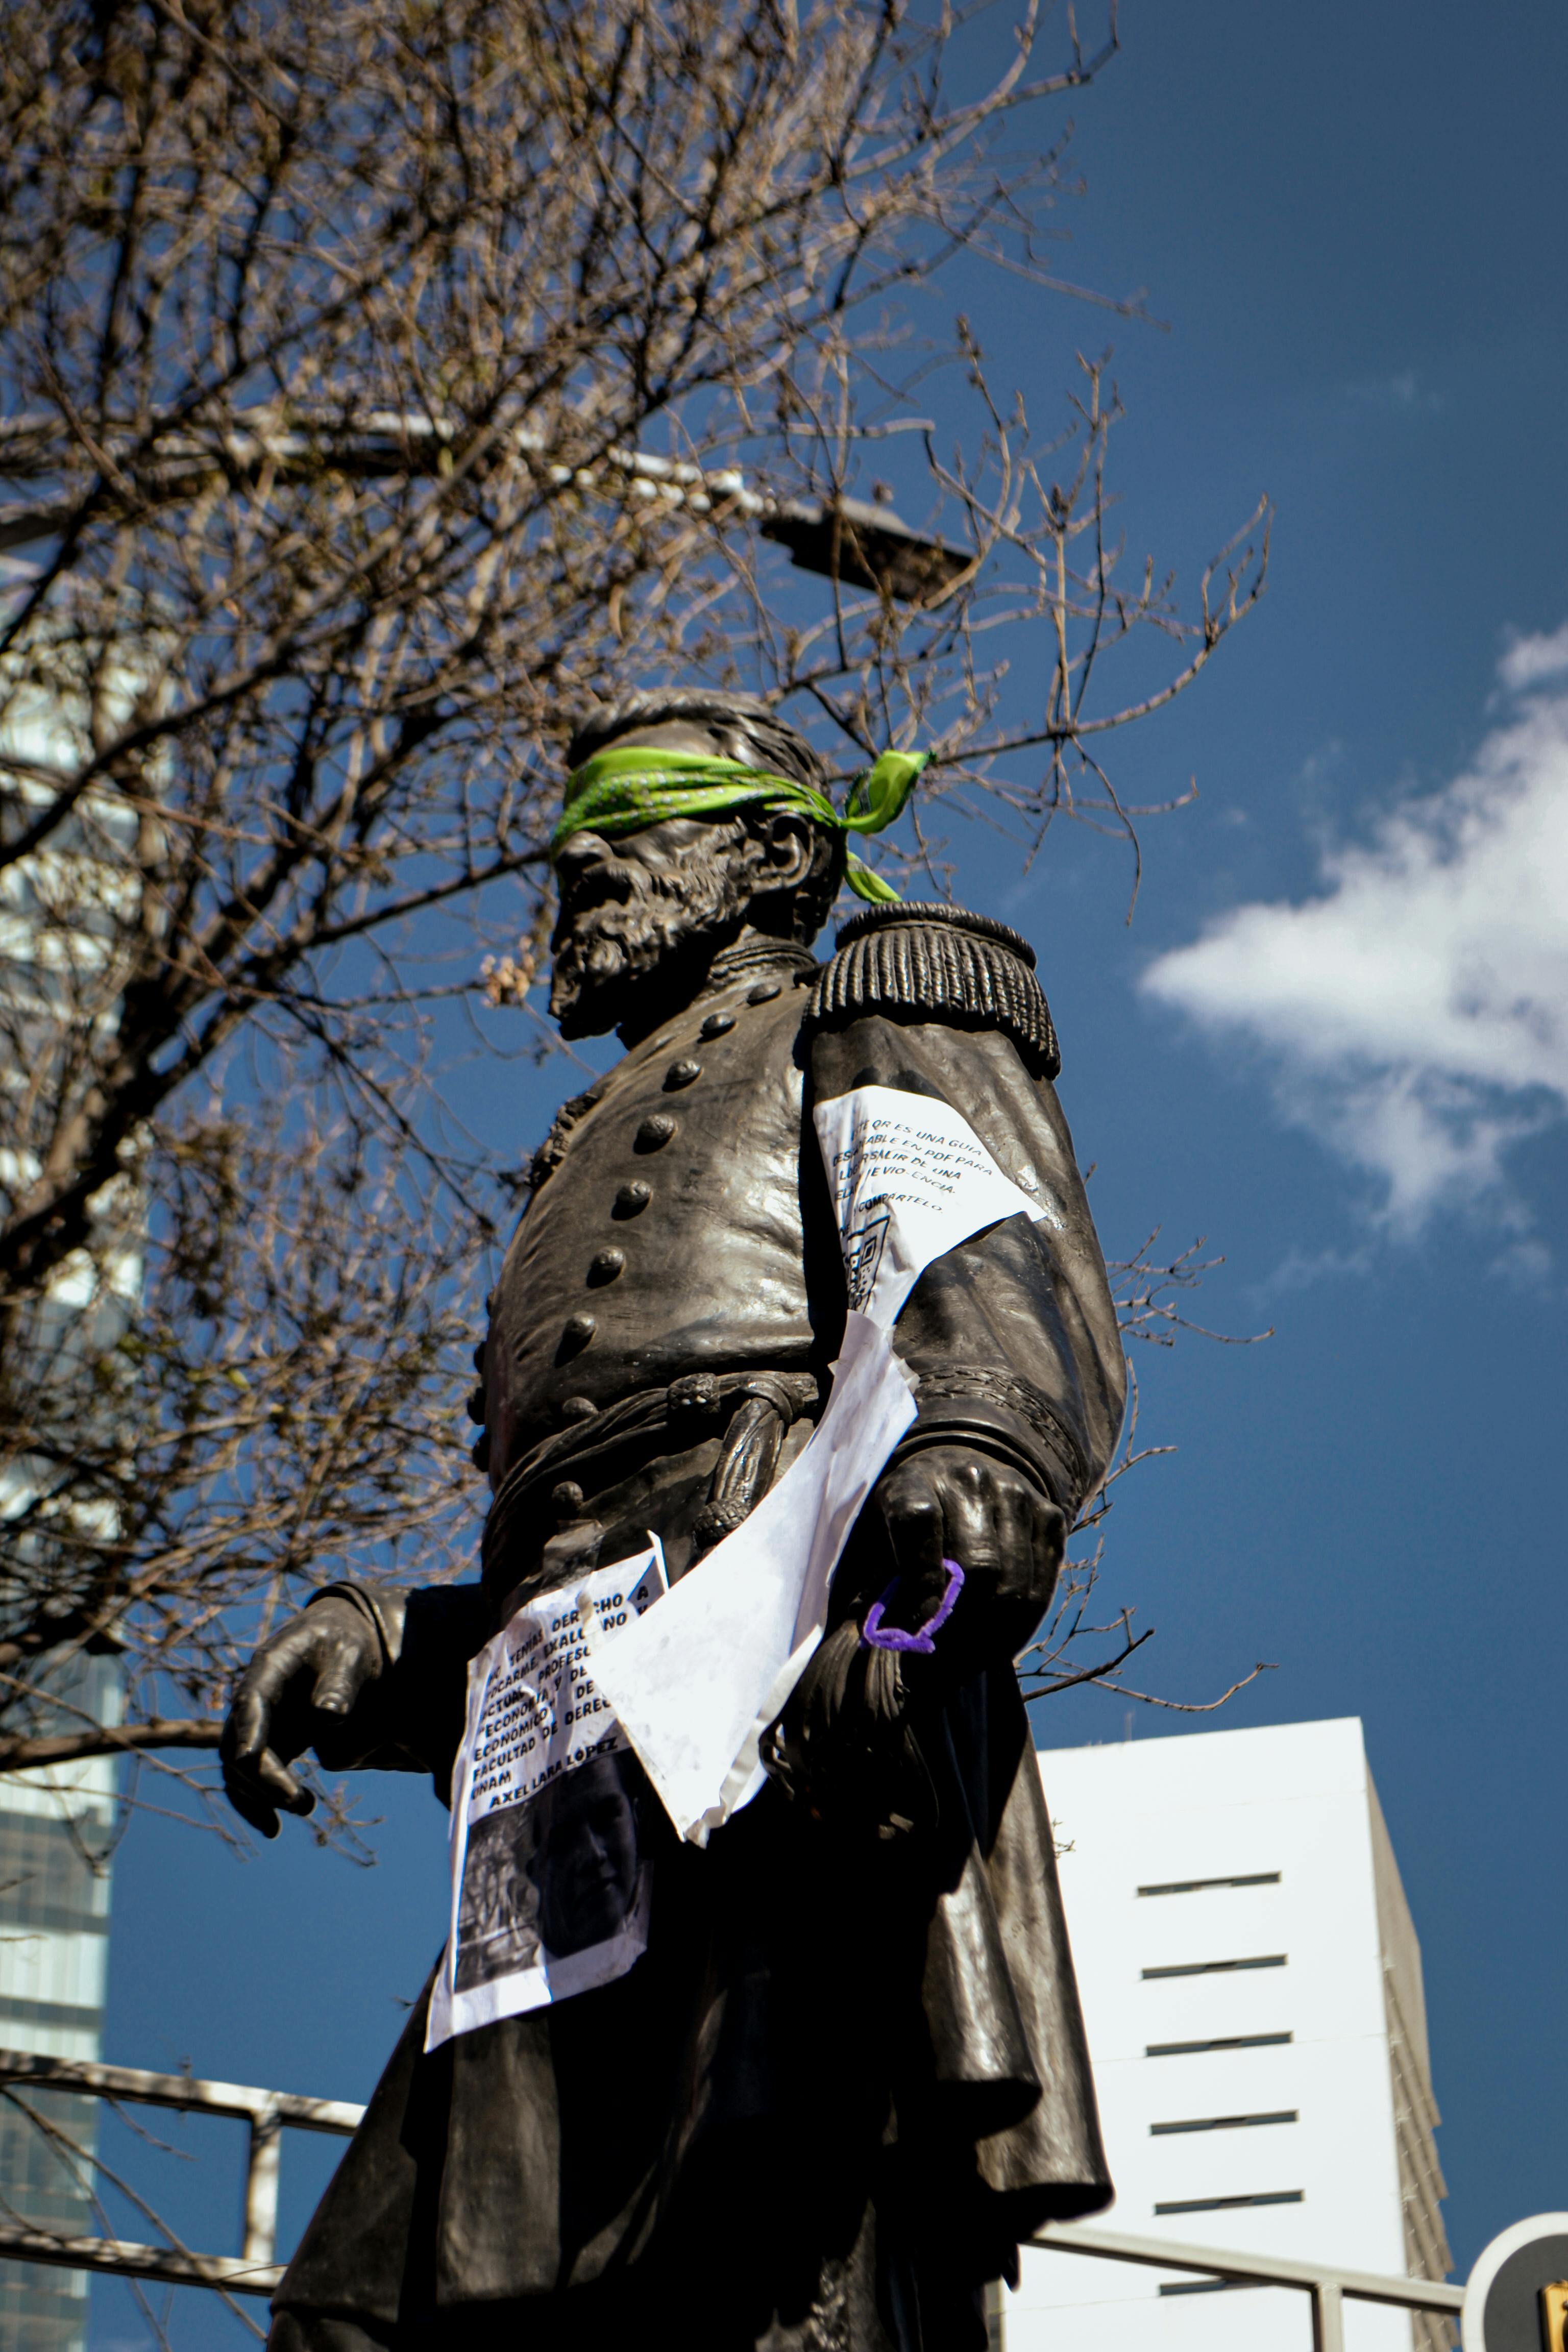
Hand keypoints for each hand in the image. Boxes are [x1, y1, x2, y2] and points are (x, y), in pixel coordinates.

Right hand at [220, 1599, 381, 1837]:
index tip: (251, 1760)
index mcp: (270, 1666)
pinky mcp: (268, 1741)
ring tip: (307, 1808)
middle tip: (302, 1802)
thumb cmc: (345, 1642)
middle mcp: (253, 1697)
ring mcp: (257, 1722)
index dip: (248, 1731)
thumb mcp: (350, 1653)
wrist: (339, 1639)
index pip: (251, 1702)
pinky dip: (258, 1802)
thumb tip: (329, 1717)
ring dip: (260, 1797)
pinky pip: (251, 1777)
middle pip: (239, 1743)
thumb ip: (340, 1682)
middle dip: (263, 1778)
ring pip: (238, 1768)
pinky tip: (274, 1827)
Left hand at [870, 1444, 1065, 1670]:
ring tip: (967, 1668)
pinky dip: (1020, 1629)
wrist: (959, 1472)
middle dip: (960, 1629)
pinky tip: (997, 1649)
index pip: (918, 1523)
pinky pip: (1042, 1587)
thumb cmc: (906, 1524)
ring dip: (991, 1640)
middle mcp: (970, 1479)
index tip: (917, 1627)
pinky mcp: (1050, 1514)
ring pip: (1013, 1584)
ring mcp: (1016, 1493)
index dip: (920, 1580)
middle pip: (977, 1564)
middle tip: (942, 1671)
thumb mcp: (878, 1539)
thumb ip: (877, 1586)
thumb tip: (883, 1642)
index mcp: (915, 1479)